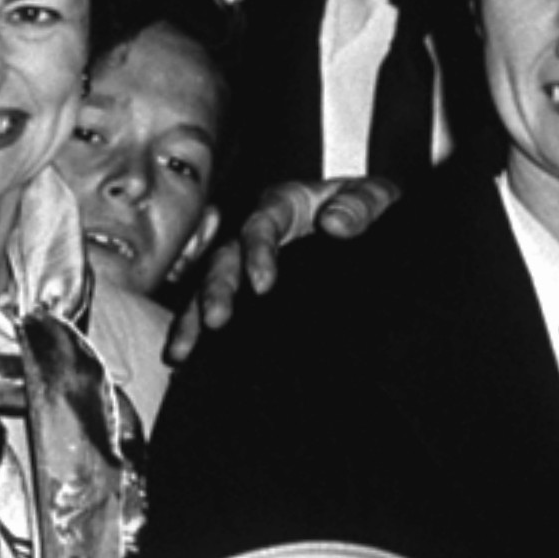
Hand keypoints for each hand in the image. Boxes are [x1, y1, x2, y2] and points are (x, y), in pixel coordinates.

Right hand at [164, 173, 400, 361]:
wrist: (371, 229)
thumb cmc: (367, 207)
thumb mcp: (375, 196)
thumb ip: (359, 205)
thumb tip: (333, 223)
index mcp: (284, 205)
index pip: (261, 224)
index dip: (258, 251)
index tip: (264, 284)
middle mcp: (257, 233)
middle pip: (225, 258)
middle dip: (217, 290)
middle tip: (216, 320)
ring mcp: (247, 263)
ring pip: (210, 286)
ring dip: (193, 317)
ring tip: (183, 350)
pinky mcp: (249, 293)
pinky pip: (215, 307)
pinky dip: (198, 332)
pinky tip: (186, 360)